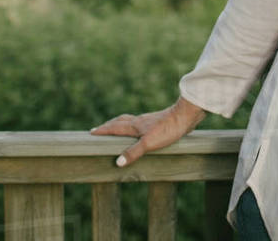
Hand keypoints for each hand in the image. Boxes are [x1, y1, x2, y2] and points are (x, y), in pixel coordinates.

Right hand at [89, 96, 207, 166]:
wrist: (185, 116)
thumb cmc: (167, 129)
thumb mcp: (149, 143)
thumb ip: (133, 152)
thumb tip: (117, 162)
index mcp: (134, 126)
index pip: (114, 127)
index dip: (103, 130)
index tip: (91, 132)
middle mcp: (139, 121)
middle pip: (120, 122)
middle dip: (108, 126)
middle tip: (99, 129)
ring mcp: (148, 121)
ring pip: (129, 121)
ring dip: (119, 125)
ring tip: (115, 128)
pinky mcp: (157, 123)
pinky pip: (139, 124)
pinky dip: (132, 127)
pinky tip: (139, 131)